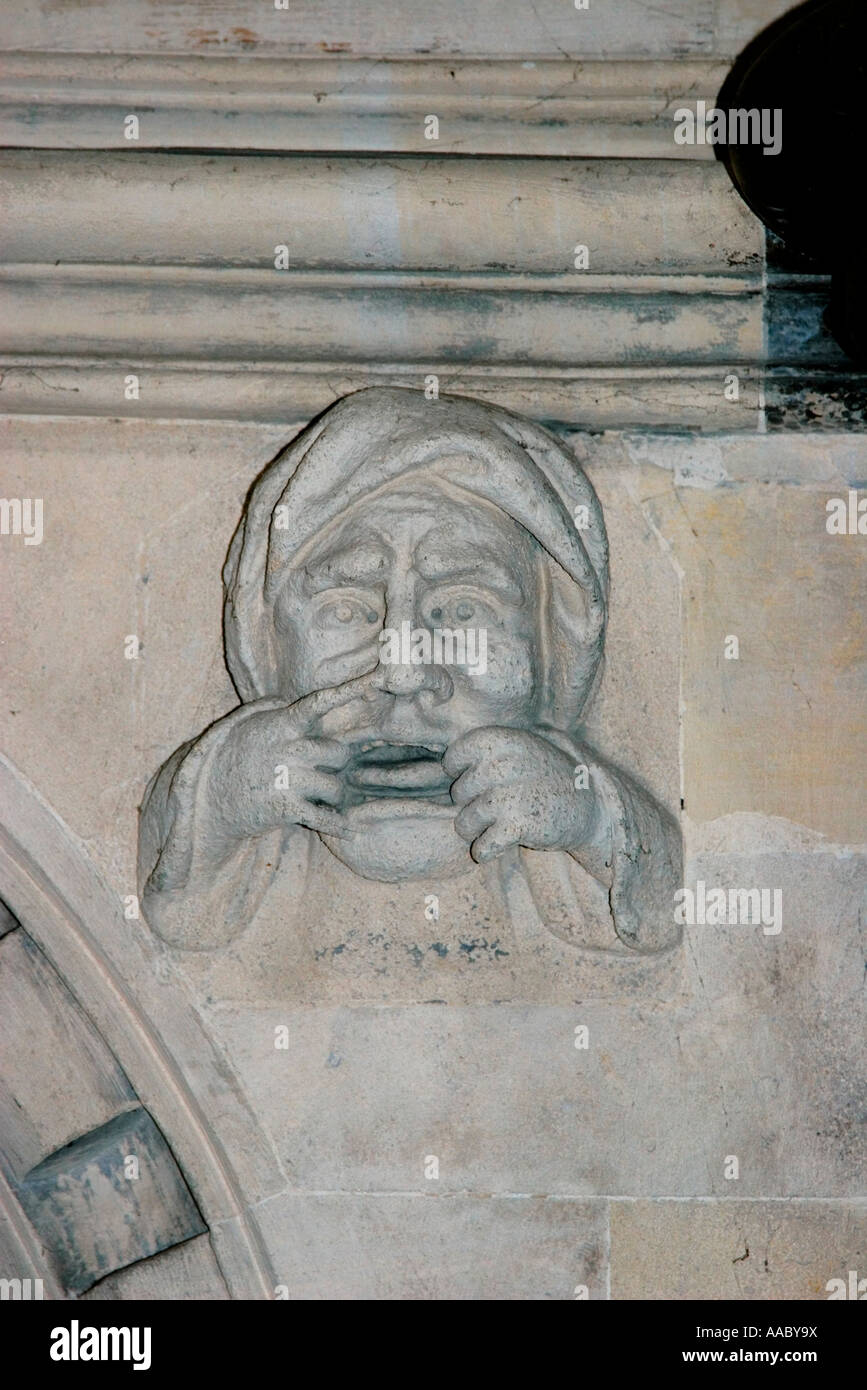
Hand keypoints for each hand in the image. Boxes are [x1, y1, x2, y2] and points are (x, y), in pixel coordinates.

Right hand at [207, 670, 388, 842]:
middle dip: (334, 762)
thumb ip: (272, 707)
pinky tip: (352, 830)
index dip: (350, 690)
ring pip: (335, 785)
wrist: (207, 798)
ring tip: (316, 793)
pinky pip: (324, 817)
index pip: (319, 702)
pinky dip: (339, 825)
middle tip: (322, 768)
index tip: (377, 680)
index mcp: (281, 724)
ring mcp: (287, 778)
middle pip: (337, 752)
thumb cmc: (232, 757)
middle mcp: (288, 748)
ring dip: (332, 793)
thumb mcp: (247, 723)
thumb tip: (291, 699)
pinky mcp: (285, 807)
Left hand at [443, 726, 598, 863]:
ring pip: (464, 822)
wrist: (589, 806)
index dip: (459, 774)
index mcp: (501, 740)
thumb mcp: (520, 749)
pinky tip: (495, 845)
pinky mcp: (519, 825)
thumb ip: (486, 750)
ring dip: (477, 830)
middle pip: (458, 794)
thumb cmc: (545, 777)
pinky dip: (485, 851)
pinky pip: (481, 846)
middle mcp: (503, 764)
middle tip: (496, 807)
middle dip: (470, 806)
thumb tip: (438, 763)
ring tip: (496, 826)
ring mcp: (511, 795)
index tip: (478, 781)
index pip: (453, 758)